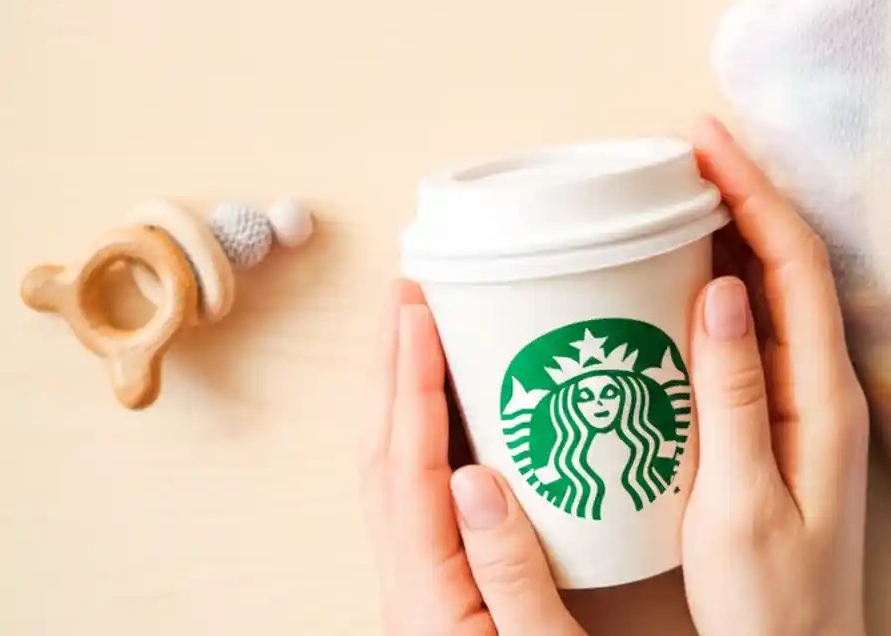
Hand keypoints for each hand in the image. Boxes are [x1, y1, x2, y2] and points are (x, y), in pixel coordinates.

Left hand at [362, 280, 583, 635]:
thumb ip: (507, 573)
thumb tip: (477, 478)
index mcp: (428, 597)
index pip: (407, 467)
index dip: (410, 384)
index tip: (417, 311)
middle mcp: (408, 584)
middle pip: (382, 457)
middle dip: (390, 369)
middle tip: (407, 293)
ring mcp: (419, 584)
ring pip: (391, 471)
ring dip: (398, 395)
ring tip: (419, 330)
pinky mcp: (441, 583)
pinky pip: (414, 492)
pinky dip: (420, 434)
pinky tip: (450, 412)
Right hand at [682, 117, 869, 635]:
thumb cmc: (771, 600)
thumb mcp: (740, 502)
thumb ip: (733, 395)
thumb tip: (721, 290)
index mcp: (823, 397)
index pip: (795, 267)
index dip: (755, 195)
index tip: (706, 143)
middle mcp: (824, 387)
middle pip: (790, 267)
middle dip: (744, 199)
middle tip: (683, 156)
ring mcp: (804, 404)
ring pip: (773, 296)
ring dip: (733, 238)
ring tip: (679, 198)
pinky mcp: (780, 423)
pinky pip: (755, 335)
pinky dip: (721, 292)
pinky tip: (683, 284)